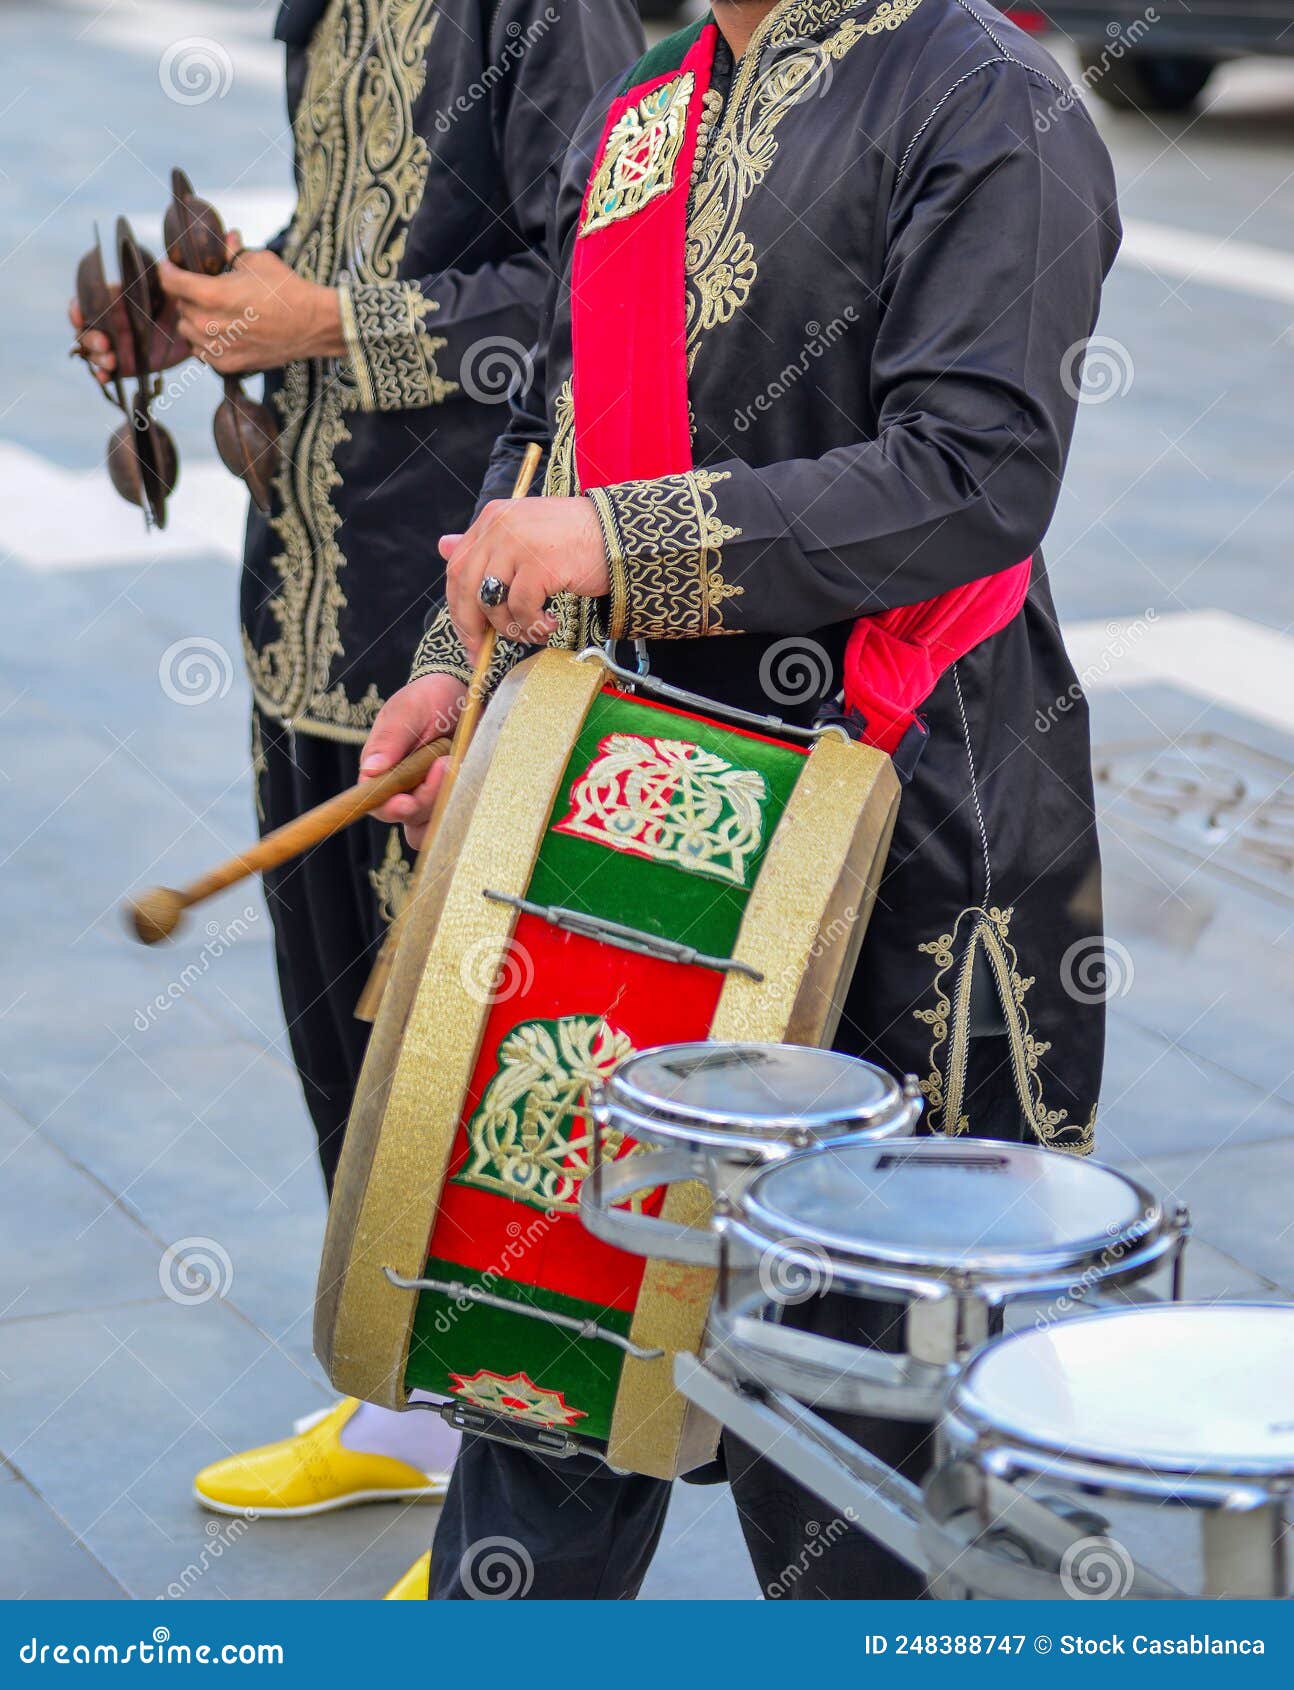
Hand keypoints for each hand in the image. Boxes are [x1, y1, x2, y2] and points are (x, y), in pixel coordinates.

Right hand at [68, 287, 189, 387]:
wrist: (191, 333)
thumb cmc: (176, 306)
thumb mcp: (169, 292)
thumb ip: (162, 281)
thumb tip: (163, 267)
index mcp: (111, 304)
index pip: (83, 305)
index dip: (77, 311)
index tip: (80, 316)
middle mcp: (108, 325)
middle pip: (84, 332)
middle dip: (90, 338)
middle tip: (105, 343)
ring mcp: (114, 346)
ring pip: (92, 353)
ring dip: (97, 357)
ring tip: (111, 360)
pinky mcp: (124, 365)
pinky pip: (107, 372)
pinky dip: (103, 375)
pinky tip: (107, 376)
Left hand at [157, 240, 344, 374]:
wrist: (313, 324)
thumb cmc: (287, 290)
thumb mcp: (258, 261)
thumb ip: (232, 251)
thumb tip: (226, 236)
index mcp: (212, 293)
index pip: (170, 282)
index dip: (167, 270)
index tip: (169, 266)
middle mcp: (209, 323)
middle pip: (180, 307)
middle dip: (187, 295)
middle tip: (202, 289)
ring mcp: (218, 346)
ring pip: (187, 331)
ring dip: (194, 320)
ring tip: (211, 312)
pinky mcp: (229, 363)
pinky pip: (201, 352)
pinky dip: (205, 342)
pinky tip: (220, 332)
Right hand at [360, 673, 468, 849]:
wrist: (464, 693)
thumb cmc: (428, 698)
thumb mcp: (407, 711)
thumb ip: (389, 740)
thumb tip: (369, 770)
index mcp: (381, 771)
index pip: (376, 804)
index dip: (389, 809)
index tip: (405, 802)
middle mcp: (403, 789)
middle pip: (408, 817)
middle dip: (425, 799)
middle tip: (444, 763)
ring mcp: (431, 795)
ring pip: (432, 822)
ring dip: (445, 800)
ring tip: (454, 761)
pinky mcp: (455, 796)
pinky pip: (458, 815)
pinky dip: (464, 800)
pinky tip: (467, 769)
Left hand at [444, 496, 609, 659]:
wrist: (622, 535)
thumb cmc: (577, 538)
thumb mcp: (526, 533)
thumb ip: (486, 543)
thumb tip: (443, 546)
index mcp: (493, 517)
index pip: (458, 567)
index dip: (458, 606)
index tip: (468, 635)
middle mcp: (500, 527)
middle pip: (466, 587)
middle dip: (473, 626)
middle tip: (482, 652)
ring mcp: (518, 545)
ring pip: (492, 602)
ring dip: (510, 627)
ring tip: (533, 629)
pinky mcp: (538, 566)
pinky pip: (521, 609)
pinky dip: (533, 625)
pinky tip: (550, 624)